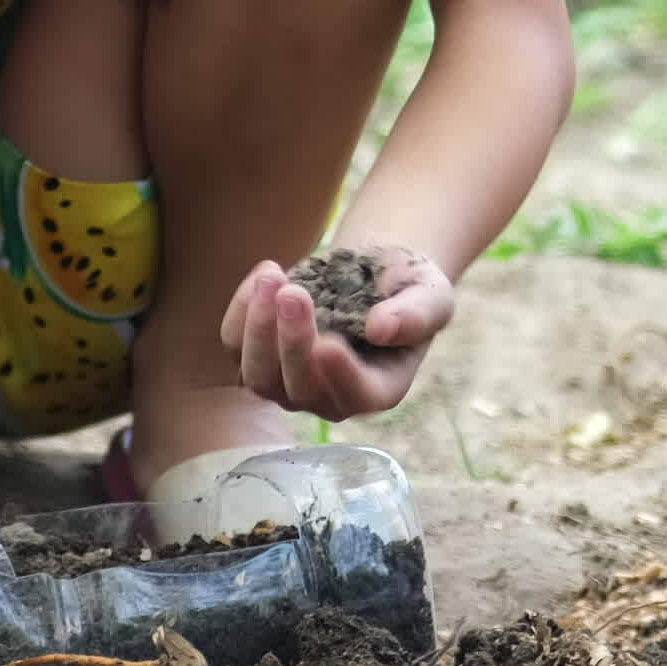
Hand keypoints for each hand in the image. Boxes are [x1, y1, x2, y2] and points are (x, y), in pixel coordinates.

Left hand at [219, 244, 450, 420]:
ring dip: (258, 327)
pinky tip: (267, 271)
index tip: (329, 343)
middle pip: (298, 389)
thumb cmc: (408, 287)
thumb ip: (417, 314)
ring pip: (258, 376)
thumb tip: (381, 328)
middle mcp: (328, 395)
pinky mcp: (258, 353)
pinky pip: (235, 344)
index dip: (340, 375)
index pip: (356, 396)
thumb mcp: (431, 294)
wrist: (372, 270)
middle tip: (295, 293)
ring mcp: (287, 379)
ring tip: (273, 277)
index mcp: (378, 388)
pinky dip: (242, 309)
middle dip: (293, 342)